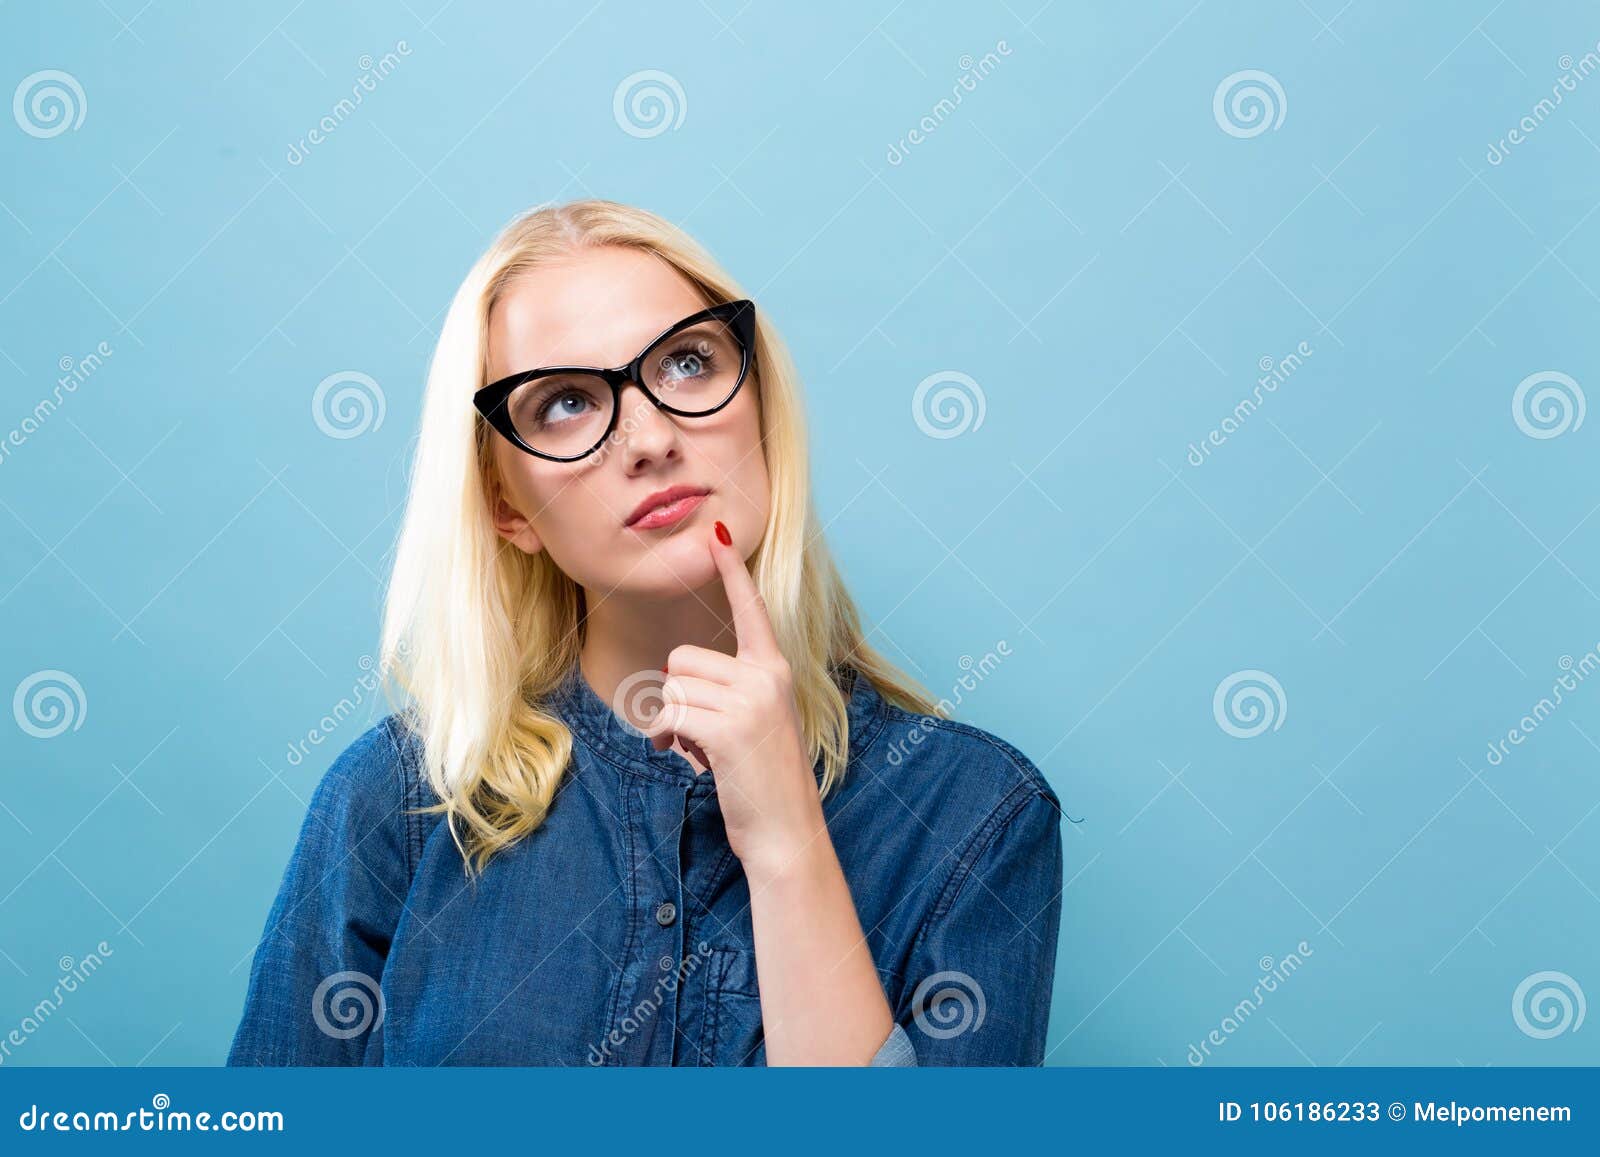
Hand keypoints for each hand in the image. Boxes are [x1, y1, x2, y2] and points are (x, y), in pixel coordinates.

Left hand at [643, 520, 826, 880]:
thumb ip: (729, 690)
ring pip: (671, 687)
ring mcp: (749, 702)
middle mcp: (765, 676)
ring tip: (704, 749)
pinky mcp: (728, 729)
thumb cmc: (765, 779)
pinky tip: (689, 759)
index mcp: (775, 669)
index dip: (732, 570)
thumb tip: (668, 679)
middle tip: (704, 733)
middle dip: (679, 697)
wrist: (786, 830)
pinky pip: (669, 716)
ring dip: (673, 722)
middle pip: (683, 658)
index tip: (719, 532)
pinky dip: (668, 740)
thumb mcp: (758, 721)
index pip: (751, 609)